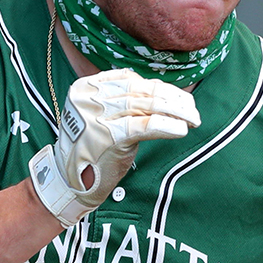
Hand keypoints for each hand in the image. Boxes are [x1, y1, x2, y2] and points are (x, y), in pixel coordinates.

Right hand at [29, 68, 197, 226]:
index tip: (180, 97)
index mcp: (86, 87)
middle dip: (173, 99)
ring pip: (146, 105)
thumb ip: (125, 101)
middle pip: (141, 91)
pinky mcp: (106, 135)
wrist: (69, 183)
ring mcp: (96, 115)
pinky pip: (144, 125)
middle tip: (193, 109)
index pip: (132, 80)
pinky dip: (166, 125)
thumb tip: (167, 92)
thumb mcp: (102, 117)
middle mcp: (89, 97)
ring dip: (175, 112)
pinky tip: (181, 130)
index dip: (160, 87)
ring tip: (193, 119)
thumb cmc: (92, 150)